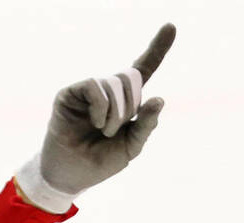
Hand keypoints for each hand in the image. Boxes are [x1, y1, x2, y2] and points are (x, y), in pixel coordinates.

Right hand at [38, 22, 175, 197]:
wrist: (72, 174)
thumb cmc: (100, 161)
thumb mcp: (131, 147)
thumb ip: (145, 125)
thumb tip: (160, 99)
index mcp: (125, 101)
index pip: (144, 70)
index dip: (157, 49)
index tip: (171, 27)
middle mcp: (108, 90)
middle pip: (131, 77)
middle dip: (131, 107)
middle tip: (115, 130)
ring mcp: (89, 90)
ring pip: (114, 83)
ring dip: (116, 114)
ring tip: (104, 132)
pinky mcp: (71, 92)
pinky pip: (96, 86)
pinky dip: (101, 107)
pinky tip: (96, 122)